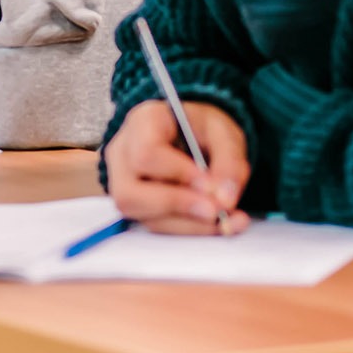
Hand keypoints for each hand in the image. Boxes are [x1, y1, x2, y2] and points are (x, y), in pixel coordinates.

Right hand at [105, 99, 251, 235]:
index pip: (146, 154)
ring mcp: (124, 184)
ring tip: (226, 220)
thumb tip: (225, 199)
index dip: (177, 174)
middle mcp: (123, 155)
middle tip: (218, 211)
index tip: (210, 184)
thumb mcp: (224, 133)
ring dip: (188, 224)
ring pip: (143, 217)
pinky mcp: (137, 207)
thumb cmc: (203, 129)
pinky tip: (218, 224)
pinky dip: (190, 229)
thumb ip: (229, 163)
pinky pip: (157, 227)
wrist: (195, 136)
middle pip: (131, 193)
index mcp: (143, 123)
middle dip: (179, 207)